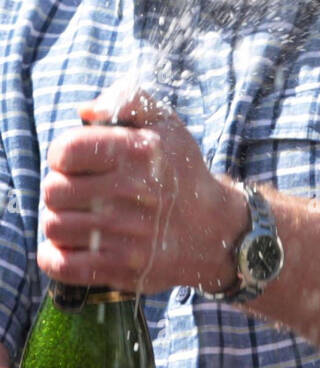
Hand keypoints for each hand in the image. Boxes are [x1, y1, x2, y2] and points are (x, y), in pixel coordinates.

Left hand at [37, 82, 247, 295]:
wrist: (217, 232)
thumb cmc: (182, 174)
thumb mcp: (168, 125)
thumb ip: (130, 100)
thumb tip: (86, 110)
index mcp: (138, 153)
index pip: (66, 151)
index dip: (63, 156)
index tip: (76, 164)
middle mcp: (132, 192)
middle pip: (53, 190)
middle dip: (61, 190)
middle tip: (80, 194)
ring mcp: (126, 234)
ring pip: (54, 226)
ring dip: (60, 222)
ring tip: (81, 219)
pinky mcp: (122, 268)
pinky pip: (62, 264)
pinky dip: (54, 257)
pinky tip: (68, 247)